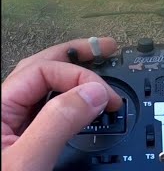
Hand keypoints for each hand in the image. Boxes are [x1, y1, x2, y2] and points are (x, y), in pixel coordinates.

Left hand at [2, 38, 123, 170]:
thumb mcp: (26, 162)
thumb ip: (59, 122)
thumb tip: (94, 90)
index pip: (42, 70)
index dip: (79, 75)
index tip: (108, 97)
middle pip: (39, 70)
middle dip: (75, 57)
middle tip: (108, 48)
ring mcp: (5, 130)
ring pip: (40, 91)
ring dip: (72, 77)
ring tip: (98, 66)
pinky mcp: (14, 147)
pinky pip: (43, 114)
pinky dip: (68, 103)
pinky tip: (82, 104)